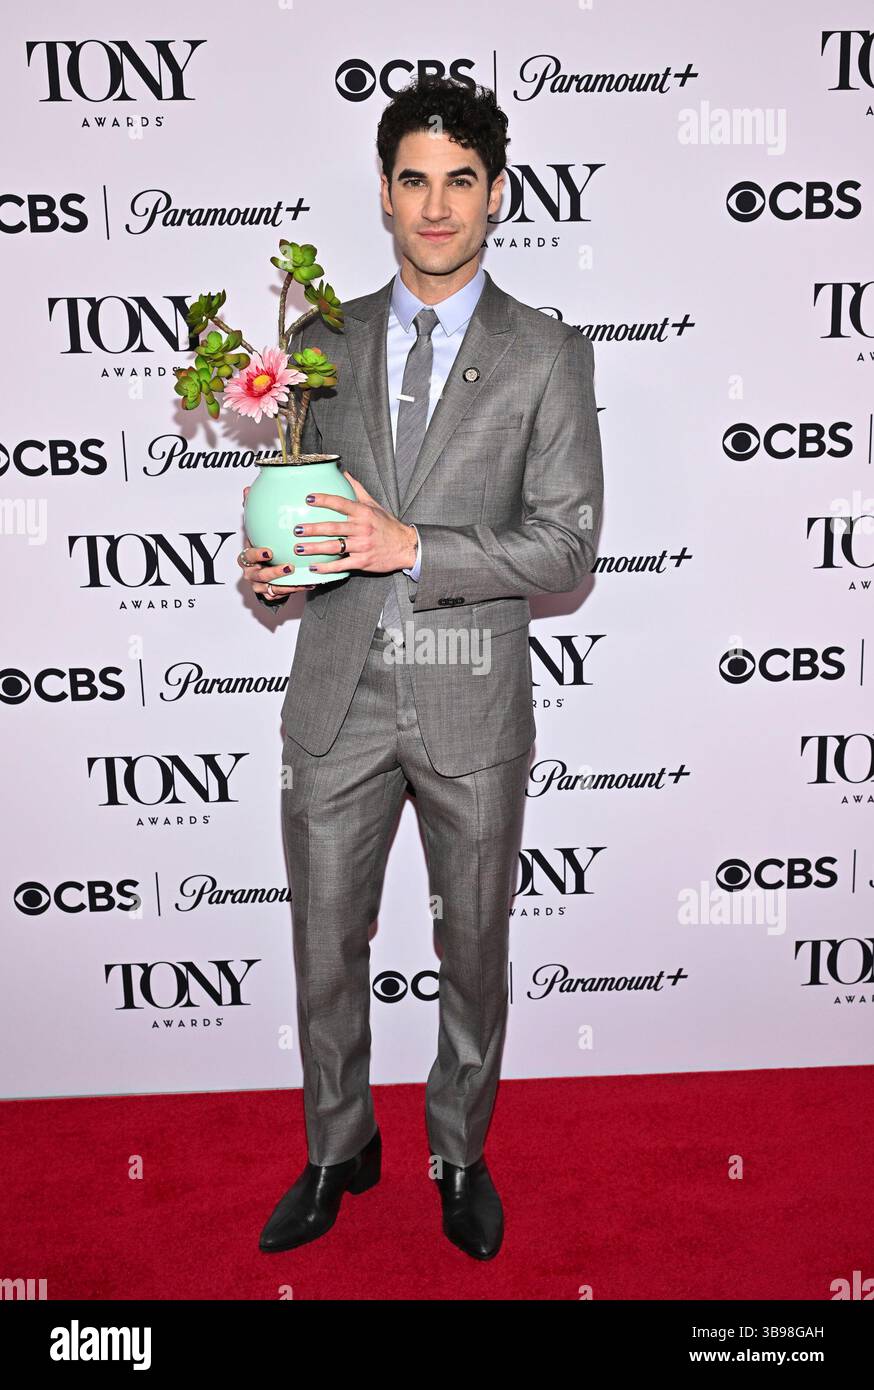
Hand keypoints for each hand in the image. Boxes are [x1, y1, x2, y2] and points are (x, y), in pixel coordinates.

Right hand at [239, 485, 315, 600]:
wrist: (264, 569)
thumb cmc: (262, 544)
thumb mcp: (258, 529)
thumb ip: (253, 512)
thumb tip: (246, 489)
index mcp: (248, 556)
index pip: (248, 556)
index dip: (256, 555)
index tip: (269, 551)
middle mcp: (251, 571)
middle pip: (258, 575)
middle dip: (272, 572)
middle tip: (288, 567)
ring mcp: (260, 585)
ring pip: (270, 587)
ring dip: (286, 583)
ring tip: (301, 577)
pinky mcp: (270, 594)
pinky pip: (282, 594)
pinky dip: (295, 589)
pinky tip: (309, 582)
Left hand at [291, 471, 416, 574]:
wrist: (405, 546)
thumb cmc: (387, 525)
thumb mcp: (373, 504)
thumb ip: (356, 488)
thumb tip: (343, 471)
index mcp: (363, 512)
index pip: (341, 503)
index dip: (324, 500)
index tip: (308, 498)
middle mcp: (362, 528)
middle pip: (333, 528)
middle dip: (313, 529)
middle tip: (296, 529)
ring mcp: (362, 546)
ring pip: (335, 547)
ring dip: (315, 548)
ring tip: (299, 548)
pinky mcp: (363, 561)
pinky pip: (342, 565)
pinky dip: (327, 567)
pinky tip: (314, 567)